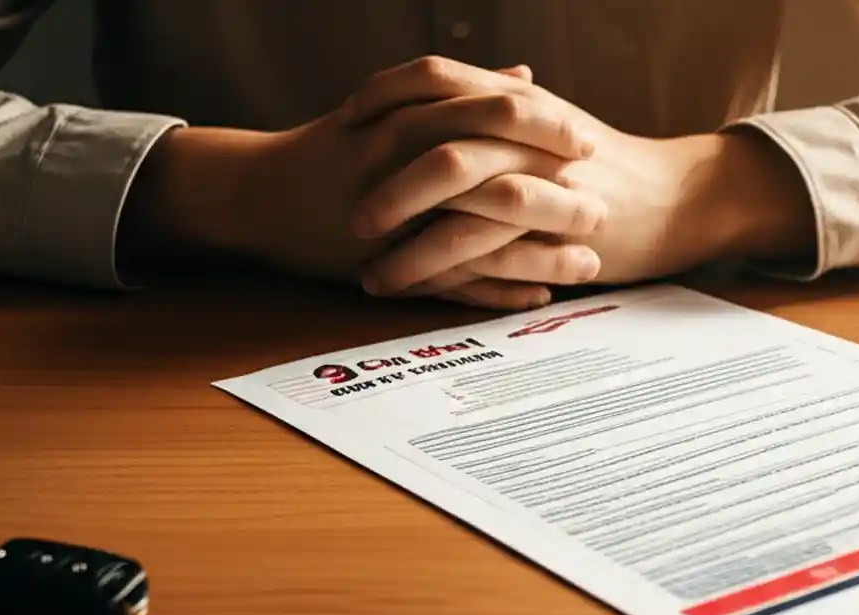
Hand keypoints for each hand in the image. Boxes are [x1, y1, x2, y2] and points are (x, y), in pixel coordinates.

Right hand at [120, 57, 604, 305]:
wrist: (259, 196)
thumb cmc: (333, 149)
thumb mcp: (389, 107)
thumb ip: (457, 92)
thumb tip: (525, 74)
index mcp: (401, 116)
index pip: (481, 106)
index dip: (538, 122)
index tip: (583, 138)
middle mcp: (394, 157)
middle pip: (484, 155)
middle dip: (547, 176)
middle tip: (598, 195)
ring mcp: (389, 213)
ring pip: (472, 224)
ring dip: (536, 244)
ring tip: (590, 257)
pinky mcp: (381, 261)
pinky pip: (447, 280)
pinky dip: (496, 289)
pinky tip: (538, 295)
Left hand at [351, 81, 814, 297]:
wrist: (676, 198)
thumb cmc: (600, 163)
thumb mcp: (542, 122)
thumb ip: (490, 106)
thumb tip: (428, 95)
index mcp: (518, 102)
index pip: (437, 80)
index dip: (382, 97)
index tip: (343, 124)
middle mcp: (530, 138)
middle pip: (444, 149)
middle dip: (388, 185)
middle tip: (351, 219)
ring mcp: (548, 187)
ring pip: (465, 211)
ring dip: (411, 247)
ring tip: (369, 274)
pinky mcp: (560, 237)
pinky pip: (493, 256)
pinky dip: (448, 277)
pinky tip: (420, 295)